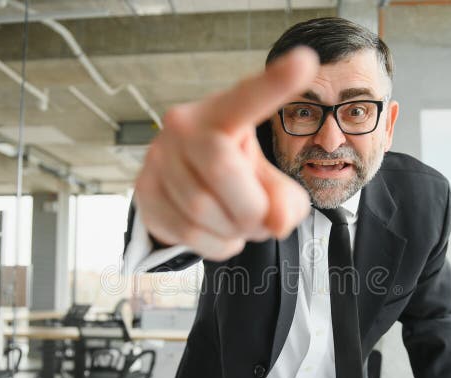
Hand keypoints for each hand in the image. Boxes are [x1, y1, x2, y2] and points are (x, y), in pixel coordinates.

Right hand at [134, 47, 318, 260]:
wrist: (179, 186)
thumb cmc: (231, 172)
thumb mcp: (263, 177)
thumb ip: (283, 198)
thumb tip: (277, 221)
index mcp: (221, 112)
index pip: (248, 98)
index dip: (275, 85)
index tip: (306, 61)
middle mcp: (182, 127)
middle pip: (222, 170)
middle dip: (251, 209)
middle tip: (262, 221)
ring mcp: (157, 159)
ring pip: (202, 210)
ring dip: (235, 231)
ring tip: (241, 225)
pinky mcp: (144, 192)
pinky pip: (187, 231)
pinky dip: (216, 244)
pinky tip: (221, 234)